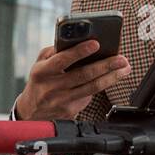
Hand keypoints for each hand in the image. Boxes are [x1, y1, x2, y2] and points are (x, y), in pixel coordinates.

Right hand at [14, 40, 130, 120]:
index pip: (62, 60)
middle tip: (121, 58)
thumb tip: (78, 42)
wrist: (30, 112)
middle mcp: (51, 88)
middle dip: (105, 65)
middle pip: (83, 75)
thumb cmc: (40, 81)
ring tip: (124, 68)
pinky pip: (89, 97)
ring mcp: (61, 101)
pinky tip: (111, 78)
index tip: (96, 43)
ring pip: (91, 88)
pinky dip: (101, 86)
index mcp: (41, 72)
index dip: (79, 51)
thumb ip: (55, 52)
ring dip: (111, 77)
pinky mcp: (70, 112)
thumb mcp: (40, 63)